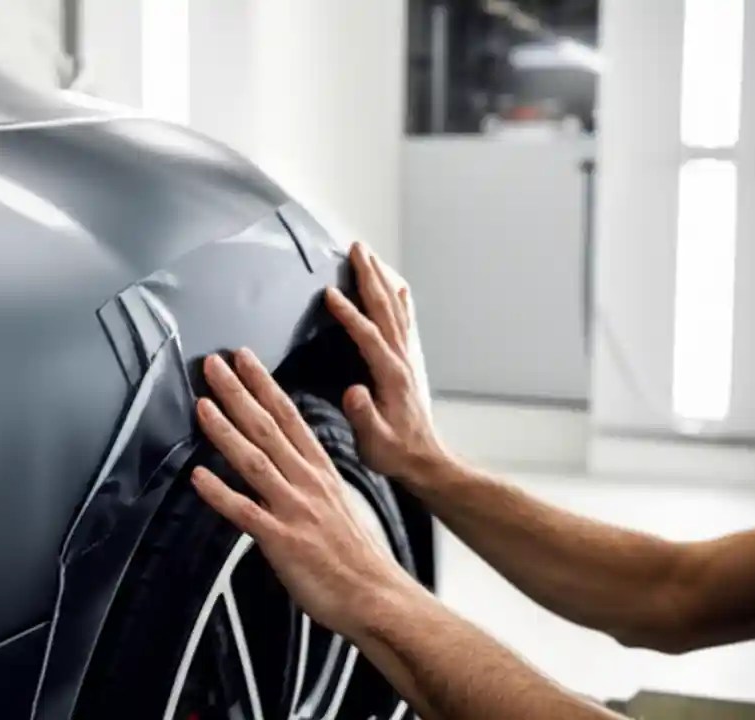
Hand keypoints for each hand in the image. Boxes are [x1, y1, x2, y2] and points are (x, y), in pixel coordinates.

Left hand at [191, 350, 411, 636]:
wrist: (376, 596)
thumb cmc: (356, 556)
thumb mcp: (337, 502)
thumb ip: (310, 479)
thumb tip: (291, 463)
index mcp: (319, 470)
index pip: (288, 416)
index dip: (263, 384)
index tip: (243, 358)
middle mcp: (306, 481)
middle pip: (267, 427)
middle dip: (238, 392)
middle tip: (213, 363)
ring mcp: (294, 508)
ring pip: (254, 460)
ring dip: (226, 431)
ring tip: (202, 404)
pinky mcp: (282, 539)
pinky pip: (246, 512)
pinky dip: (220, 493)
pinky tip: (197, 477)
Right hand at [324, 243, 449, 484]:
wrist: (424, 460)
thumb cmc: (394, 453)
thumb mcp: (375, 442)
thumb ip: (364, 415)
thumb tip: (353, 391)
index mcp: (390, 376)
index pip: (369, 337)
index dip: (349, 314)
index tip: (329, 293)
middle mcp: (402, 359)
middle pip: (385, 309)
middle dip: (369, 277)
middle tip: (356, 249)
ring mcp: (407, 357)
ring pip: (395, 308)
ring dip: (381, 279)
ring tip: (368, 254)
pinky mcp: (407, 359)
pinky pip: (403, 319)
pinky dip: (398, 297)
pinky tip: (394, 285)